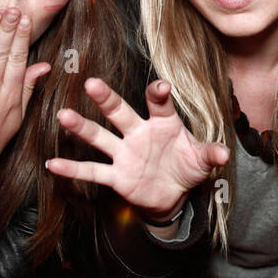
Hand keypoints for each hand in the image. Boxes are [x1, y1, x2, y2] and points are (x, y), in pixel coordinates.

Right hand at [46, 77, 228, 219]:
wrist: (173, 194)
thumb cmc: (187, 166)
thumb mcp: (202, 161)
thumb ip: (210, 154)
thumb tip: (225, 154)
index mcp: (164, 123)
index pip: (159, 104)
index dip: (160, 94)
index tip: (161, 86)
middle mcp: (139, 133)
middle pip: (121, 113)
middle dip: (107, 99)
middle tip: (92, 84)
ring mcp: (125, 153)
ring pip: (101, 137)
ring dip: (83, 128)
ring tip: (63, 115)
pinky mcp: (117, 176)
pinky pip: (93, 172)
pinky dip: (73, 170)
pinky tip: (53, 164)